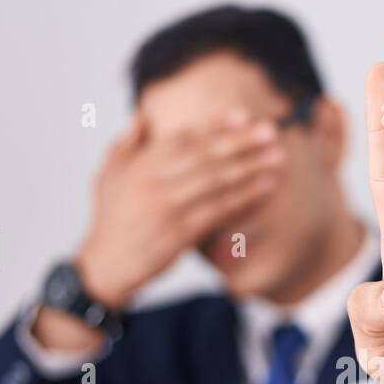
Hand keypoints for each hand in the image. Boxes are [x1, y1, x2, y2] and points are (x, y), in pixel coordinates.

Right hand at [75, 110, 284, 307]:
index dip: (216, 125)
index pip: (185, 138)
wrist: (105, 266)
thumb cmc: (110, 219)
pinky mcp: (179, 234)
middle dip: (242, 142)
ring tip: (277, 158)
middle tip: (271, 132)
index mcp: (141, 165)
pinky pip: (219, 212)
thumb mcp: (107, 175)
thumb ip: (126, 143)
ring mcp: (167, 208)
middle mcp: (154, 182)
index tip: (244, 116)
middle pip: (207, 156)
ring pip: (217, 182)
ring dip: (251, 168)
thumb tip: (144, 116)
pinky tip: (266, 190)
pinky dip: (245, 199)